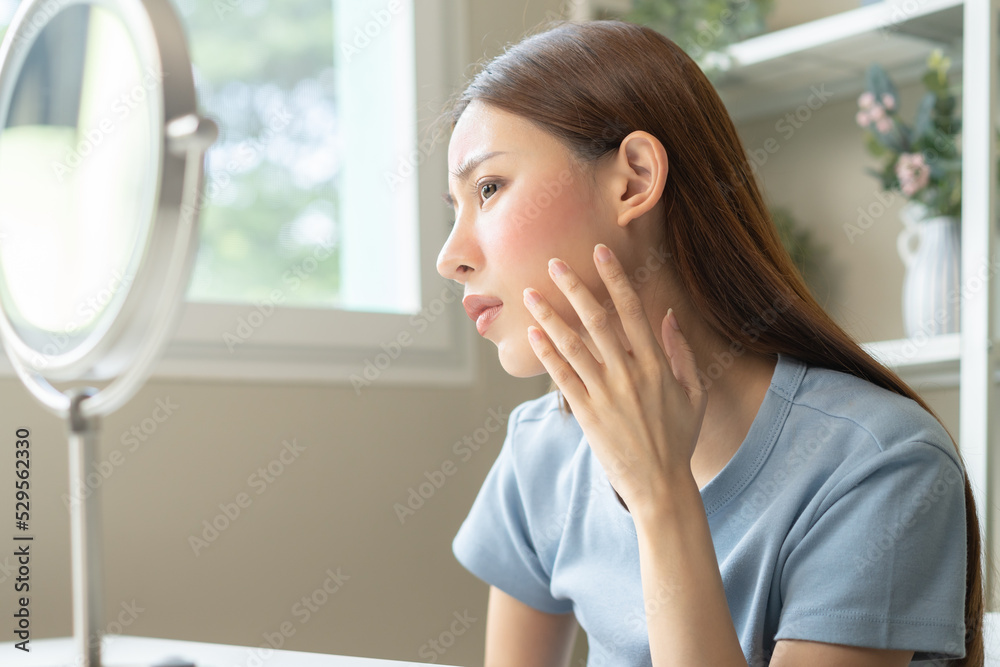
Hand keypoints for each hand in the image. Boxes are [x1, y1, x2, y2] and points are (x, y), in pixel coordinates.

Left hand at [522, 243, 706, 513]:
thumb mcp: (694, 394)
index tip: (600, 252)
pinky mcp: (586, 414)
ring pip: (572, 345)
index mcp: (657, 365)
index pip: (633, 310)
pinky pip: (562, 377)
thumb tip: (668, 316)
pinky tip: (533, 333)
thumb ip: (681, 353)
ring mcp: (605, 394)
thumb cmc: (679, 439)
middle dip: (574, 287)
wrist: (660, 485)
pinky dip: (546, 353)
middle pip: (597, 320)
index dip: (615, 278)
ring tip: (530, 295)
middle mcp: (629, 374)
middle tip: (554, 263)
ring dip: (550, 316)